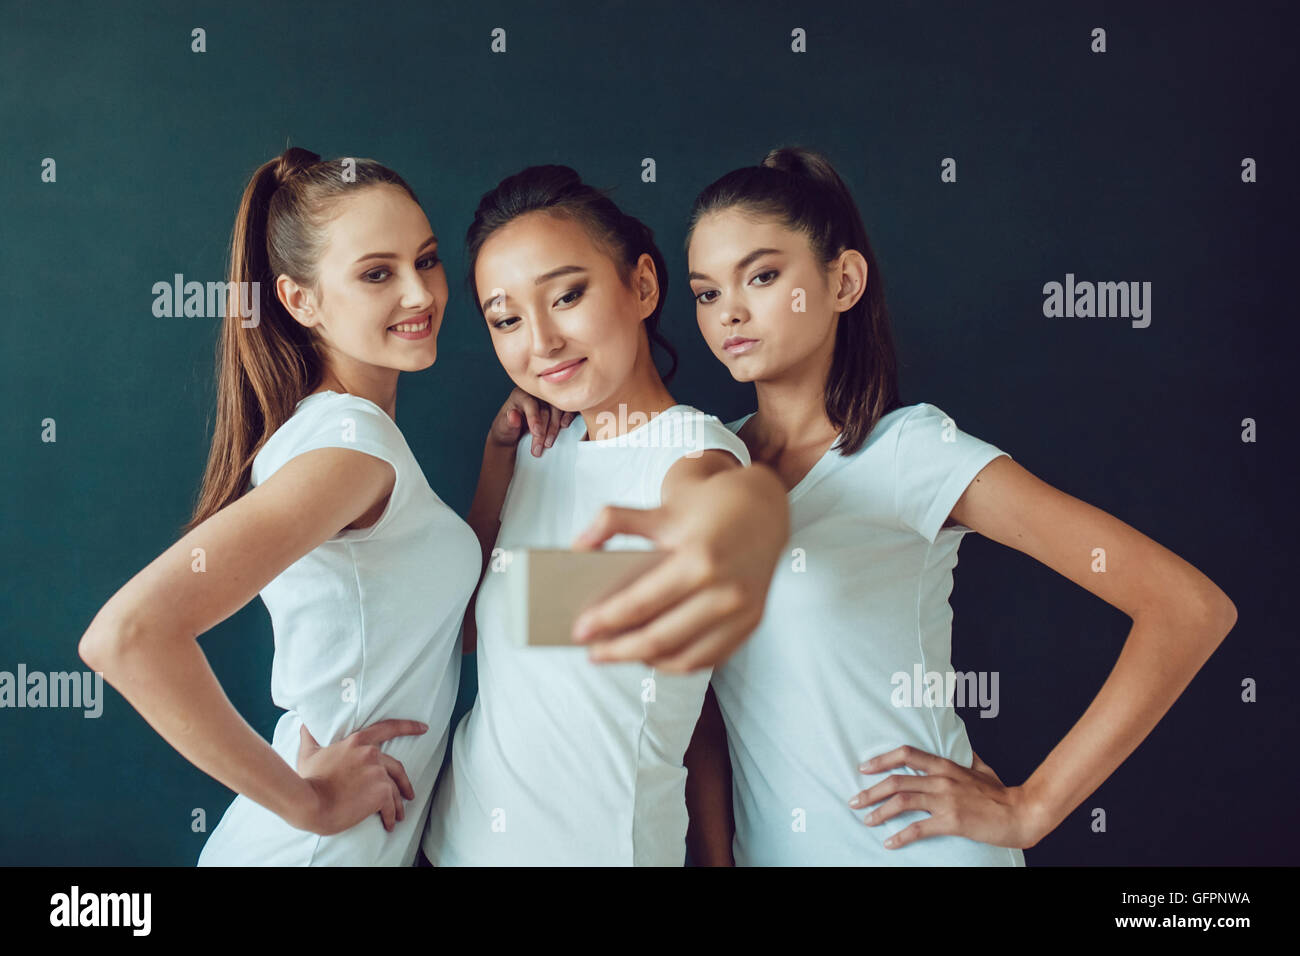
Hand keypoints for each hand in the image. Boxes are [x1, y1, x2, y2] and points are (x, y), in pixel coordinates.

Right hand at [295, 719, 428, 834]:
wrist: (310, 803)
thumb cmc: (308, 780)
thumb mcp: (309, 753)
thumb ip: (310, 737)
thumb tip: (305, 724)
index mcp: (358, 741)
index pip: (389, 728)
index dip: (409, 727)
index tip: (423, 727)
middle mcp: (372, 754)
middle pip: (397, 767)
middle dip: (405, 783)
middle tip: (409, 794)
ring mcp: (378, 773)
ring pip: (395, 789)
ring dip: (398, 804)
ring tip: (399, 815)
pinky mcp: (380, 793)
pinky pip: (391, 806)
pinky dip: (392, 816)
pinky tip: (389, 824)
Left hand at [488, 387, 574, 456]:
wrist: (514, 435)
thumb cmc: (508, 429)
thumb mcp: (503, 428)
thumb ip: (508, 422)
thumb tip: (513, 415)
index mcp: (520, 395)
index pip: (530, 402)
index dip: (534, 418)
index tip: (536, 432)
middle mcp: (536, 394)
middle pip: (545, 408)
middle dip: (543, 430)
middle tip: (538, 448)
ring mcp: (549, 398)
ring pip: (557, 408)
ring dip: (554, 428)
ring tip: (547, 444)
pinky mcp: (558, 405)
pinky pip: (567, 407)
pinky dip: (568, 416)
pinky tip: (564, 426)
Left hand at [568, 467, 786, 672]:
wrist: (764, 507)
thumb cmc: (708, 506)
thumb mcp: (661, 508)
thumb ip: (614, 520)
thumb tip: (577, 544)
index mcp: (700, 559)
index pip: (642, 603)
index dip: (605, 621)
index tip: (578, 631)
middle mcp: (725, 591)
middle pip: (659, 638)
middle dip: (618, 649)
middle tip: (592, 651)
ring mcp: (743, 612)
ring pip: (684, 657)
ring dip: (645, 661)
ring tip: (617, 654)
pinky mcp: (752, 623)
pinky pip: (708, 658)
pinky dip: (676, 663)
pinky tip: (652, 656)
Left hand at [849, 745, 1049, 849]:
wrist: (1020, 812)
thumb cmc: (1001, 793)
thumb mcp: (982, 769)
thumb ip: (968, 758)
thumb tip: (963, 749)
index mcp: (945, 765)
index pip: (906, 754)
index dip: (882, 760)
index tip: (863, 768)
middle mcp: (941, 779)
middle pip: (896, 781)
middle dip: (871, 791)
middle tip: (853, 801)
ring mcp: (946, 800)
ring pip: (902, 802)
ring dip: (879, 812)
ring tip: (866, 820)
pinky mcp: (951, 821)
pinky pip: (918, 828)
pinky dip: (900, 836)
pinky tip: (889, 843)